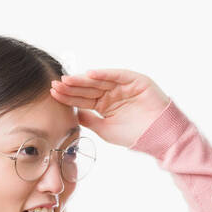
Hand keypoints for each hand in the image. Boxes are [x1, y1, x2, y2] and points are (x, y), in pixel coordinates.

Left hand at [49, 69, 171, 148]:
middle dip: (72, 86)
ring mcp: (123, 85)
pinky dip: (105, 74)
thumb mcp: (105, 129)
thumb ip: (89, 120)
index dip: (69, 96)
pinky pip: (117, 75)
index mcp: (104, 104)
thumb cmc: (134, 135)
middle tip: (56, 84)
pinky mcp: (135, 80)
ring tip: (68, 80)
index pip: (83, 98)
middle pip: (88, 87)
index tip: (53, 93)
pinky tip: (90, 74)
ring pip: (100, 80)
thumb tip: (72, 113)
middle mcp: (112, 93)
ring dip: (84, 79)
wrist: (157, 137)